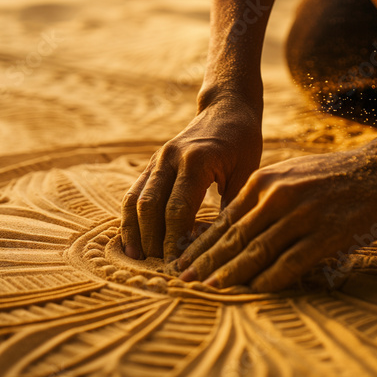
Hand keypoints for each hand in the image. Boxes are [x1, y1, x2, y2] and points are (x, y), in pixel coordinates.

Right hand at [120, 96, 261, 260]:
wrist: (226, 108)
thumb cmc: (243, 143)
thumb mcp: (247, 174)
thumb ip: (231, 208)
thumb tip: (214, 247)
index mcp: (196, 160)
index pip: (178, 208)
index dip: (175, 239)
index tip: (179, 263)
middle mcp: (170, 158)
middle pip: (151, 206)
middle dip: (152, 239)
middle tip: (158, 267)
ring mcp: (157, 160)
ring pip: (135, 200)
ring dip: (134, 231)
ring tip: (137, 258)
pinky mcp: (151, 164)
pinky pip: (133, 193)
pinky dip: (129, 217)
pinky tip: (131, 240)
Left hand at [176, 146, 376, 292]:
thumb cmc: (336, 176)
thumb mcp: (292, 176)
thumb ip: (265, 199)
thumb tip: (237, 230)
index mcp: (265, 182)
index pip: (225, 220)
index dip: (202, 245)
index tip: (182, 262)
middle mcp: (278, 197)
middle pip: (233, 237)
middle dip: (206, 262)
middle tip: (183, 282)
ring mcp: (302, 216)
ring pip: (256, 251)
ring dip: (230, 274)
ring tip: (209, 289)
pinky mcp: (326, 234)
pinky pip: (290, 263)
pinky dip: (270, 279)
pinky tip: (254, 292)